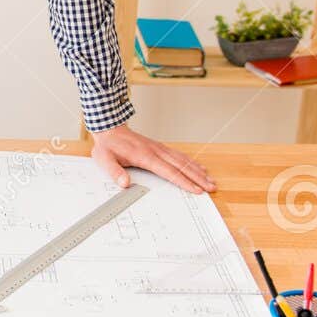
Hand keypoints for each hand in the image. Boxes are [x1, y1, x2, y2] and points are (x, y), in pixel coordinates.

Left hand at [89, 123, 215, 193]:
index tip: (196, 189)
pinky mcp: (159, 147)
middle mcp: (156, 151)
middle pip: (181, 166)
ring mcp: (159, 148)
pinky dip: (190, 162)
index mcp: (145, 156)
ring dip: (197, 170)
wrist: (110, 128)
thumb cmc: (108, 145)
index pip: (169, 171)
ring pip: (183, 160)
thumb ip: (114, 172)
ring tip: (210, 180)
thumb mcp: (105, 160)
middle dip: (198, 178)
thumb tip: (124, 183)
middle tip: (211, 187)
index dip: (184, 181)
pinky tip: (198, 167)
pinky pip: (178, 155)